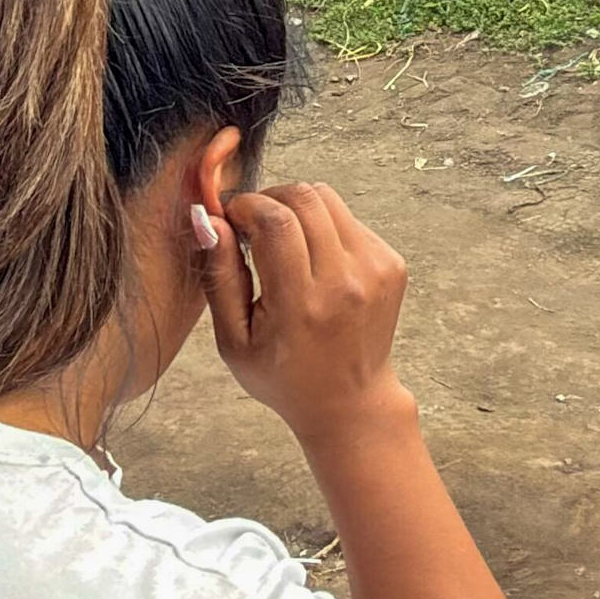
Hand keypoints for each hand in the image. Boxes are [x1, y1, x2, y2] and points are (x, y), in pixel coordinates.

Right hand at [202, 183, 412, 444]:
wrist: (349, 401)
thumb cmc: (283, 377)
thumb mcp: (234, 340)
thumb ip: (220, 277)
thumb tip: (208, 220)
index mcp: (302, 304)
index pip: (275, 220)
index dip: (246, 206)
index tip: (232, 220)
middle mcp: (345, 282)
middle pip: (304, 197)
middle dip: (269, 199)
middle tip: (253, 226)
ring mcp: (375, 269)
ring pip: (327, 198)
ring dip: (296, 207)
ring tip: (280, 240)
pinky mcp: (391, 263)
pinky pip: (348, 218)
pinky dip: (323, 225)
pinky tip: (311, 258)